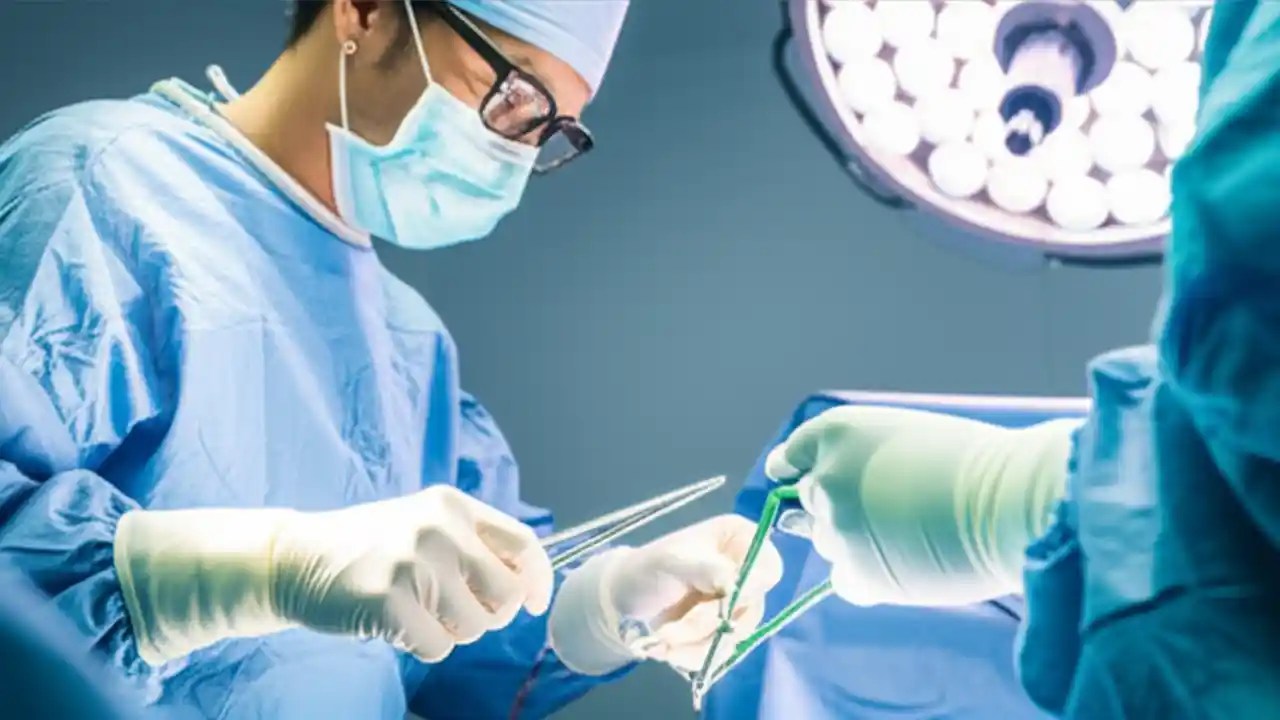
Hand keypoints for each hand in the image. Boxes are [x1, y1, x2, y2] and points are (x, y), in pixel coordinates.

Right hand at [115, 486, 552, 665]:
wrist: (296, 558)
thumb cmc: (369, 549)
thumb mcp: (424, 526)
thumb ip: (472, 547)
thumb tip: (525, 588)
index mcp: (454, 507)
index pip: (522, 544)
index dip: (538, 581)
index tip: (534, 604)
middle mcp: (440, 528)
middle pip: (505, 595)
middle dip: (488, 615)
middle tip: (454, 612)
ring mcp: (413, 562)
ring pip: (473, 627)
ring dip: (451, 632)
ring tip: (417, 612)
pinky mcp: (387, 599)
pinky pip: (437, 647)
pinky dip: (421, 646)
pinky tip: (395, 624)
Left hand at [548, 514, 782, 675]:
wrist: (623, 598)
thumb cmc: (647, 568)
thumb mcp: (672, 561)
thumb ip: (706, 568)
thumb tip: (735, 584)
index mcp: (738, 541)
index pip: (768, 567)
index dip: (751, 588)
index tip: (724, 600)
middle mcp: (745, 573)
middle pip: (750, 609)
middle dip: (708, 623)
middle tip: (672, 630)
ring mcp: (736, 606)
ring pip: (735, 636)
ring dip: (696, 644)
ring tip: (663, 640)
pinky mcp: (724, 632)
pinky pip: (720, 653)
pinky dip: (692, 655)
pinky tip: (666, 649)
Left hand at [765, 405, 1076, 607]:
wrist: (1012, 501)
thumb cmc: (977, 461)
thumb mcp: (905, 438)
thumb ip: (861, 460)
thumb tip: (841, 492)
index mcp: (835, 434)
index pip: (790, 457)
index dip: (797, 470)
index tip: (799, 479)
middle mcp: (826, 480)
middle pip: (808, 501)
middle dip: (834, 507)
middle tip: (879, 513)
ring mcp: (838, 530)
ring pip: (829, 542)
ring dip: (856, 542)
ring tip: (910, 537)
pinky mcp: (860, 575)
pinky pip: (846, 581)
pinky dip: (868, 578)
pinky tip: (905, 566)